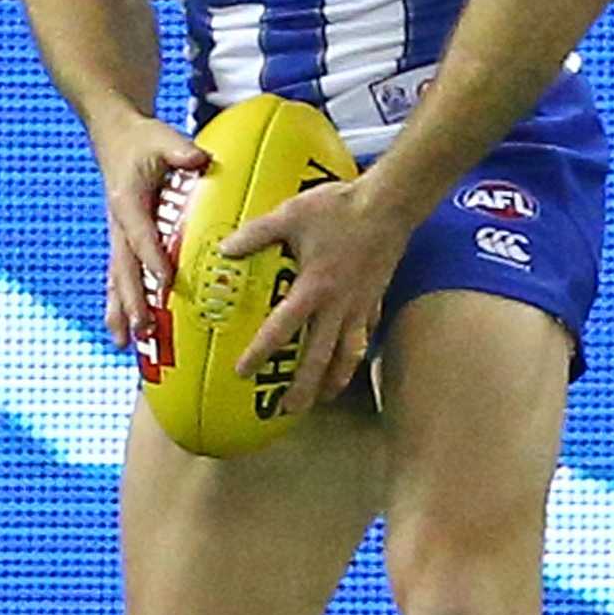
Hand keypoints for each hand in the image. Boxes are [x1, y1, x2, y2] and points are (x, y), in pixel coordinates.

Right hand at [93, 116, 210, 351]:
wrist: (115, 137)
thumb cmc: (143, 140)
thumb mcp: (162, 138)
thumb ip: (179, 150)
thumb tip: (199, 159)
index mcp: (128, 202)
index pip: (141, 235)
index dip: (153, 258)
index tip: (167, 281)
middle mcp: (119, 225)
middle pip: (124, 269)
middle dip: (132, 301)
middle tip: (144, 329)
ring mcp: (118, 237)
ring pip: (117, 279)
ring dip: (121, 311)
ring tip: (125, 344)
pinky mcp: (122, 243)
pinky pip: (120, 277)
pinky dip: (121, 305)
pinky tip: (125, 333)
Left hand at [220, 178, 410, 416]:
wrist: (389, 205)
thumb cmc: (337, 208)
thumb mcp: (289, 216)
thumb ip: (256, 234)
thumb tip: (224, 249)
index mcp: (313, 289)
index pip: (282, 329)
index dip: (261, 353)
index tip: (243, 373)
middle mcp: (338, 305)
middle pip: (320, 357)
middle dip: (304, 387)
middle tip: (288, 409)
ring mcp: (361, 305)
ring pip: (349, 354)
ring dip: (335, 379)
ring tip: (324, 398)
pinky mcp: (377, 298)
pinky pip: (366, 334)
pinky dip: (357, 352)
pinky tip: (351, 360)